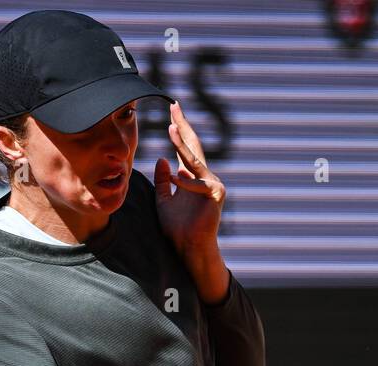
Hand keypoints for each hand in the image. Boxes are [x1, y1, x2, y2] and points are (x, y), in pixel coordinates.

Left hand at [153, 101, 225, 257]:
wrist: (189, 248)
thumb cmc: (178, 228)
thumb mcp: (163, 200)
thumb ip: (162, 181)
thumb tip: (161, 159)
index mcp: (191, 176)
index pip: (184, 147)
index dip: (178, 129)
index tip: (172, 110)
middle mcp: (204, 176)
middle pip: (193, 146)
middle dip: (183, 126)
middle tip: (174, 106)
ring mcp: (212, 184)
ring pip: (194, 161)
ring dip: (182, 144)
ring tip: (171, 127)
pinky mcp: (216, 196)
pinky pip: (198, 185)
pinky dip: (186, 182)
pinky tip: (176, 178)